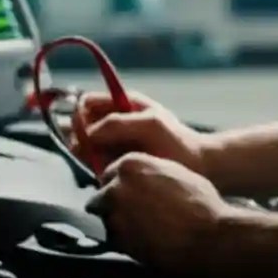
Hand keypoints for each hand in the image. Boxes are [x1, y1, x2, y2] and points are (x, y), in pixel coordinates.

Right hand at [68, 90, 212, 176]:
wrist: (197, 168)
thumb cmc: (177, 142)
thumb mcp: (149, 126)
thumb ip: (117, 124)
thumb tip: (87, 133)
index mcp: (123, 103)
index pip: (86, 103)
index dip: (79, 116)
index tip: (83, 134)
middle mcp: (116, 120)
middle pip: (81, 126)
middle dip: (82, 140)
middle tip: (94, 156)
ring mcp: (116, 141)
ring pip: (86, 146)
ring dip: (89, 157)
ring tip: (105, 167)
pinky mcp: (117, 162)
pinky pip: (96, 163)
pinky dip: (97, 168)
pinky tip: (109, 175)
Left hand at [86, 152, 227, 272]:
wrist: (206, 235)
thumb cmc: (199, 202)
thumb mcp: (175, 172)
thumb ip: (150, 173)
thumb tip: (143, 179)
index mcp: (131, 164)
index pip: (109, 173)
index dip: (119, 184)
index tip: (129, 192)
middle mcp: (116, 187)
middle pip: (101, 196)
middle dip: (112, 204)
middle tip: (134, 213)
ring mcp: (115, 215)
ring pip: (105, 219)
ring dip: (118, 223)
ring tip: (141, 228)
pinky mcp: (118, 241)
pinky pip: (115, 239)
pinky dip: (124, 240)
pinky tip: (144, 240)